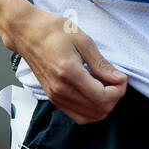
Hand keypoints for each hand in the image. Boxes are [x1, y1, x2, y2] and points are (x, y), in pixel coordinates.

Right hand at [10, 5, 127, 124]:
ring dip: (104, 106)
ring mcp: (55, 97)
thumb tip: (119, 79)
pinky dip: (91, 110)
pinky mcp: (53, 99)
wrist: (27, 33)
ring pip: (90, 117)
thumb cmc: (53, 31)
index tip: (121, 78)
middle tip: (116, 80)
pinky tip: (95, 93)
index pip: (103, 98)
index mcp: (69, 73)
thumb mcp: (83, 41)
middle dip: (114, 98)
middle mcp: (61, 90)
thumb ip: (101, 64)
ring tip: (106, 86)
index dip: (119, 91)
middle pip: (99, 110)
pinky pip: (78, 116)